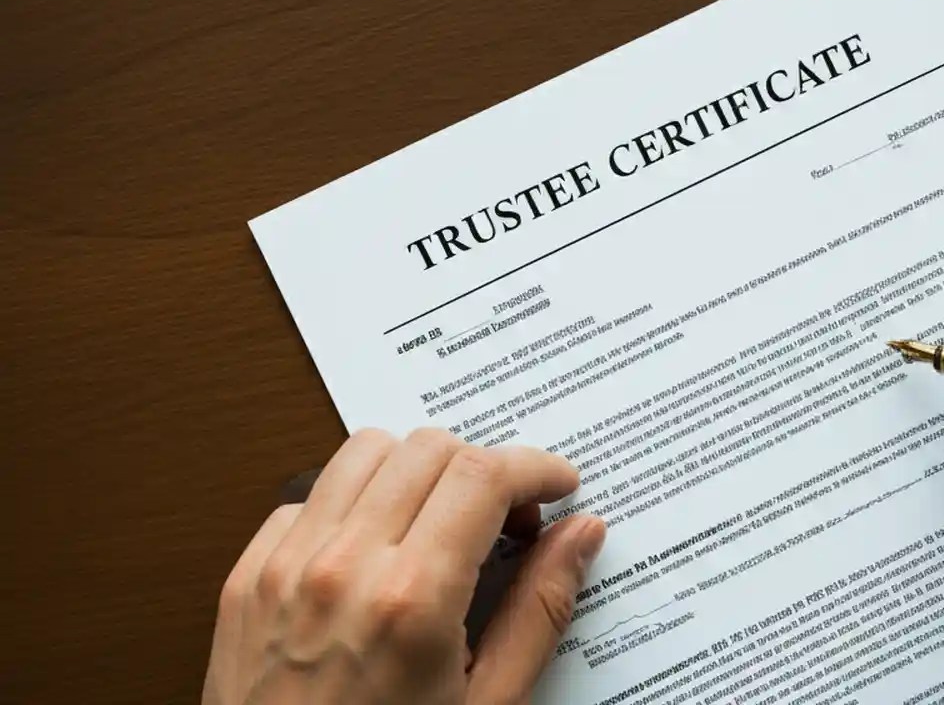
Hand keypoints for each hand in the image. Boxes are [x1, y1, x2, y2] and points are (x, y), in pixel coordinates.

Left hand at [202, 429, 606, 704]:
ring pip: (364, 451)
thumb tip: (581, 533)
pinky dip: (354, 503)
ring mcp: (285, 567)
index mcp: (412, 601)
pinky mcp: (247, 578)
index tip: (558, 484)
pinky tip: (379, 550)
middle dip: (483, 468)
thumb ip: (540, 610)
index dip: (535, 467)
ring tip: (444, 522)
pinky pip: (308, 496)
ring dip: (417, 471)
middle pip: (429, 448)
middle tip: (509, 520)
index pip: (483, 475)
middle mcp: (343, 567)